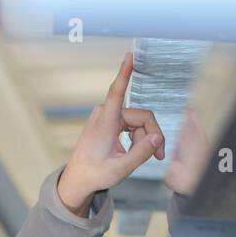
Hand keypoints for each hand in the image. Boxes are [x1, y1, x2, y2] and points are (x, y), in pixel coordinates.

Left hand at [58, 51, 165, 214]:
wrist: (78, 179)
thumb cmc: (94, 174)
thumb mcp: (121, 169)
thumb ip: (141, 153)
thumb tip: (157, 137)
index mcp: (105, 123)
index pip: (116, 93)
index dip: (124, 74)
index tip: (128, 56)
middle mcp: (105, 115)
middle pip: (141, 117)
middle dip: (151, 135)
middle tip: (157, 156)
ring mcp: (106, 117)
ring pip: (138, 122)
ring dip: (143, 139)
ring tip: (141, 158)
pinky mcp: (108, 121)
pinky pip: (131, 124)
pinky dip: (136, 138)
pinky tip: (133, 151)